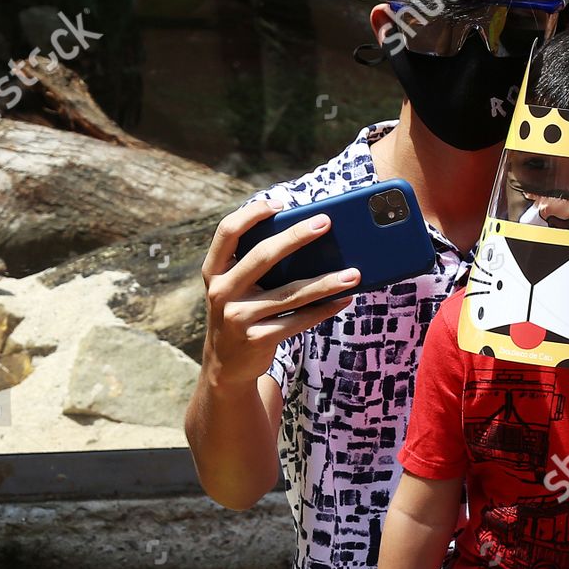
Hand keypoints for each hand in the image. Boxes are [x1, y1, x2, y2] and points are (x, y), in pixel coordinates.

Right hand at [198, 199, 360, 387]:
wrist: (226, 365)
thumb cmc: (241, 311)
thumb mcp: (236, 287)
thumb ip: (255, 264)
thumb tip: (306, 236)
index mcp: (215, 271)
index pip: (227, 232)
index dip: (251, 214)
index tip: (280, 203)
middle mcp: (221, 292)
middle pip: (262, 256)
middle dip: (296, 237)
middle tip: (325, 223)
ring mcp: (237, 317)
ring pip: (289, 294)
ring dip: (325, 281)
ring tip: (353, 272)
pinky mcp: (257, 339)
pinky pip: (298, 321)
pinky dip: (323, 309)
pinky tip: (343, 299)